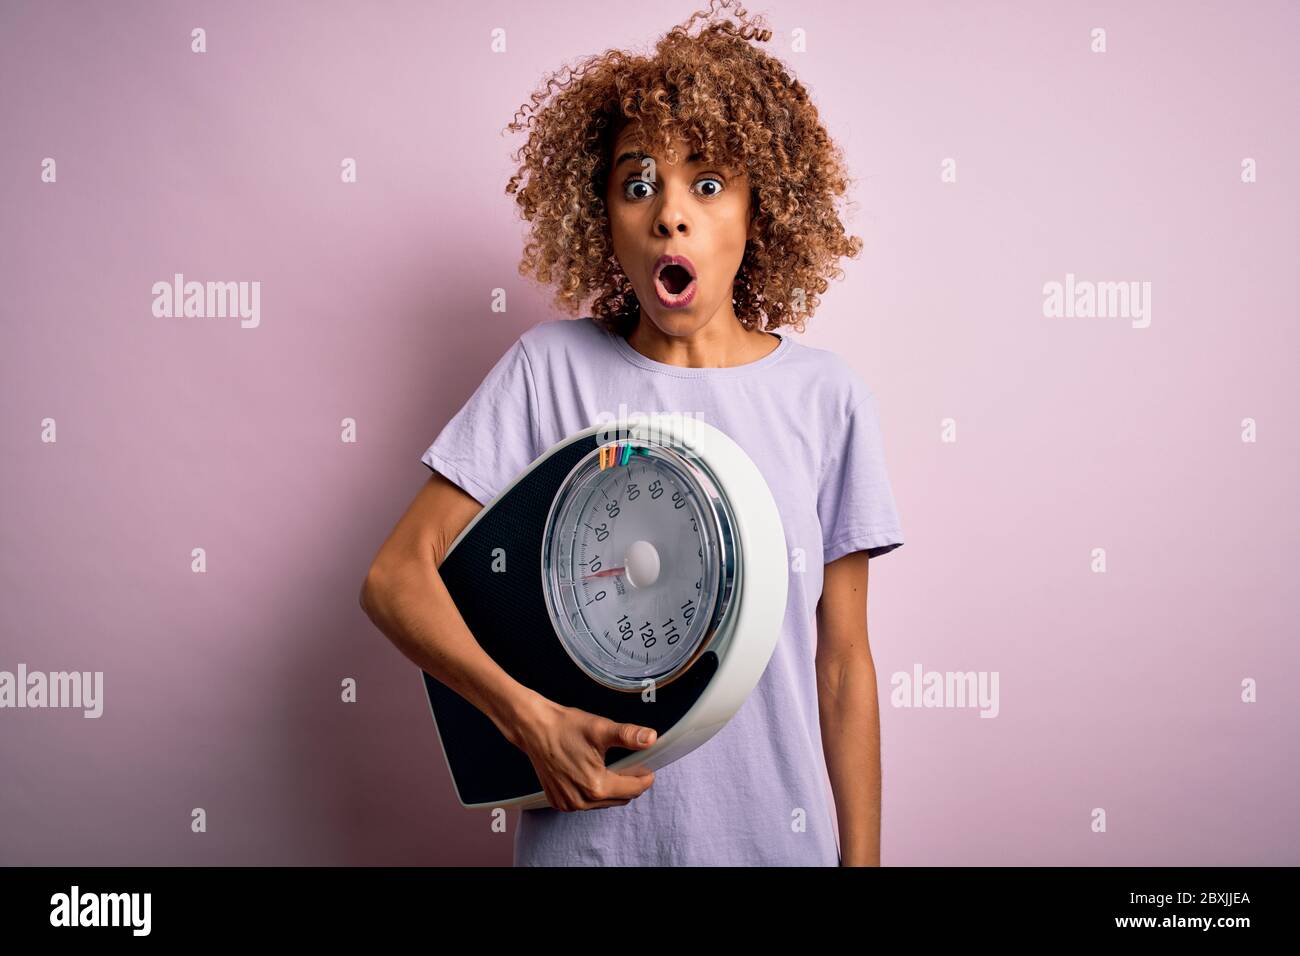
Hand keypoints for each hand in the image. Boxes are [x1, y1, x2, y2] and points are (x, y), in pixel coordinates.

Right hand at [508, 692, 656, 810]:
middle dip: (629, 783)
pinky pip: (586, 802)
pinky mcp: (558, 802)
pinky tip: (591, 773)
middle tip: (632, 763)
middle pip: (621, 798)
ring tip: (612, 767)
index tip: (649, 766)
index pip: (634, 789)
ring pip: (604, 802)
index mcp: (595, 786)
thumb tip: (651, 738)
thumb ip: (628, 735)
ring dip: (612, 788)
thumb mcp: (601, 728)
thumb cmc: (566, 727)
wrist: (534, 728)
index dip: (645, 777)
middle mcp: (581, 802)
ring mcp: (568, 804)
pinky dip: (594, 791)